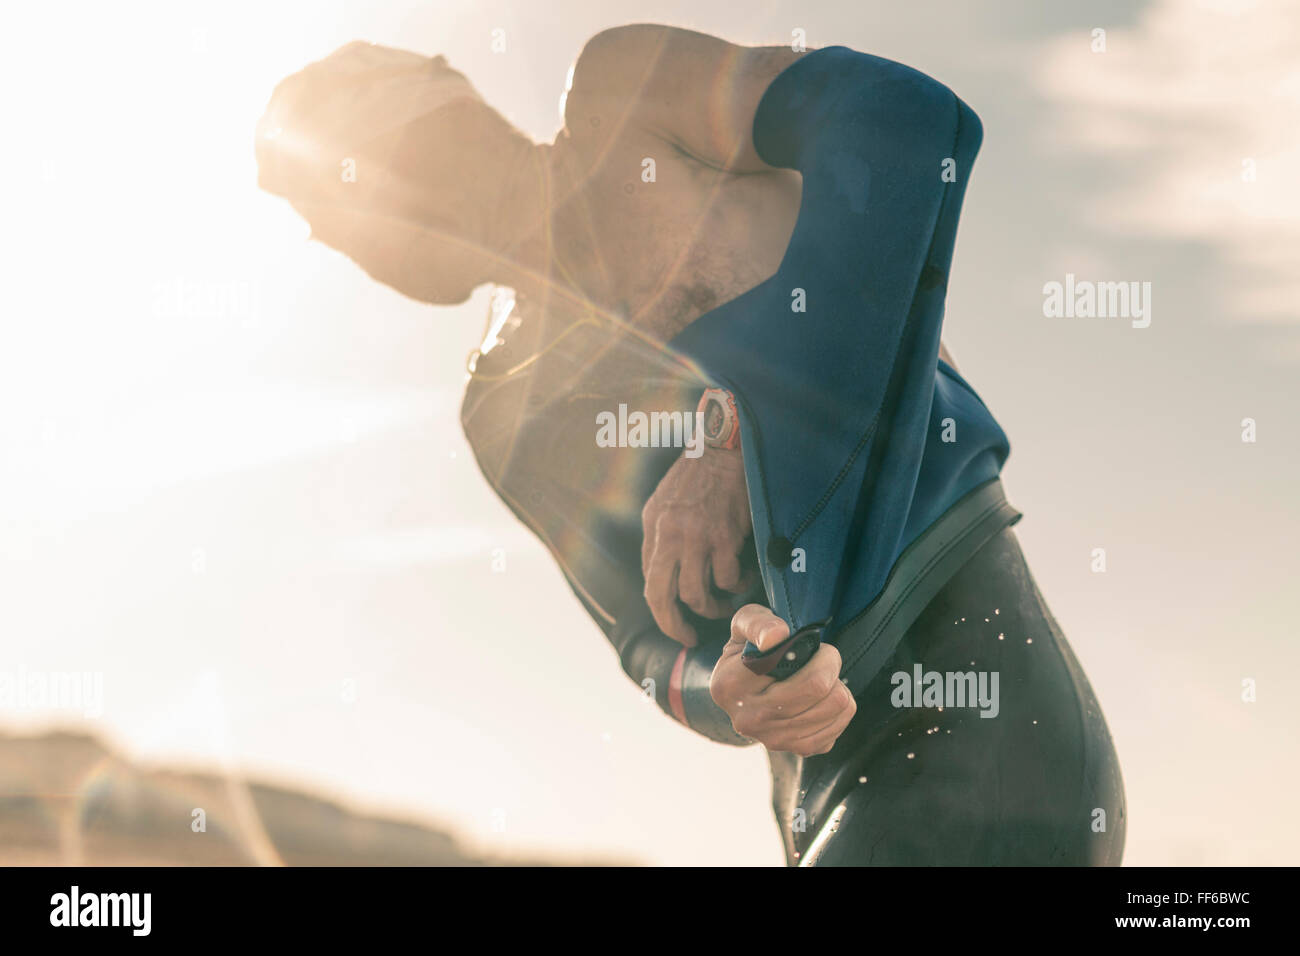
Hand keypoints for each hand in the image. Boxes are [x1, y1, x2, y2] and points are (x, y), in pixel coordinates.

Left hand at [641, 446, 752, 644]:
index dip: (661, 611)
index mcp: (653, 528)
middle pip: (662, 597)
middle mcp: (669, 536)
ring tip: (724, 605)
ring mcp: (695, 538)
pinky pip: (728, 579)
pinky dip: (737, 586)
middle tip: (687, 636)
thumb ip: (663, 536)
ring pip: (696, 594)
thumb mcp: (666, 502)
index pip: (649, 583)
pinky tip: (744, 579)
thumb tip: (666, 572)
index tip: (674, 625)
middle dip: (674, 625)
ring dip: (712, 608)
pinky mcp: (724, 536)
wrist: (725, 447)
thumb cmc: (700, 474)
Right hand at [709, 604, 856, 755]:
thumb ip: (757, 623)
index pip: (807, 680)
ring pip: (836, 710)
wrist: (743, 688)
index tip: (814, 647)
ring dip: (838, 687)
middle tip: (823, 658)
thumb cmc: (749, 649)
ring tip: (820, 677)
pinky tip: (822, 698)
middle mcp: (749, 720)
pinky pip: (838, 728)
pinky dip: (839, 710)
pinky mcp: (795, 750)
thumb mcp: (746, 623)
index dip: (823, 657)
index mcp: (733, 686)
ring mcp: (773, 740)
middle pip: (823, 693)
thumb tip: (775, 637)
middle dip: (832, 667)